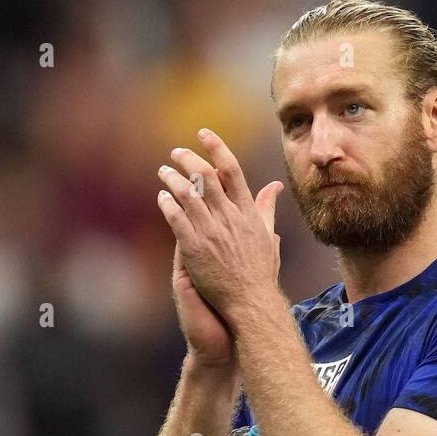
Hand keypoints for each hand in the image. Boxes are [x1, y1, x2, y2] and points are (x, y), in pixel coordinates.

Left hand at [157, 130, 281, 324]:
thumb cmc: (260, 272)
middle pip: (205, 176)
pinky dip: (167, 204)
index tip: (203, 134)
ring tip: (164, 172)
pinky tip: (161, 197)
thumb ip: (266, 207)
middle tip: (176, 153)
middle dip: (188, 159)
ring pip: (187, 194)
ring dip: (172, 179)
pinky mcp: (194, 249)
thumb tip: (275, 186)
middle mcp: (228, 218)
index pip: (231, 169)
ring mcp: (210, 233)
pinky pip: (176, 219)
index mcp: (246, 212)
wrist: (250, 302)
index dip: (216, 147)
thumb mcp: (268, 235)